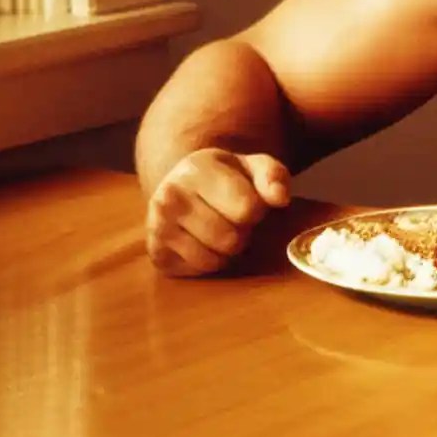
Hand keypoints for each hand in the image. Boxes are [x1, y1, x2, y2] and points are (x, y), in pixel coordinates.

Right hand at [146, 148, 290, 276]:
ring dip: (226, 250)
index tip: (246, 199)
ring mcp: (157, 226)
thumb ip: (273, 176)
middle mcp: (169, 196)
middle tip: (231, 217)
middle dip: (241, 231)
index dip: (256, 209)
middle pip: (231, 239)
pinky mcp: (156, 253)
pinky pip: (199, 270)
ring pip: (214, 259)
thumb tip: (280, 198)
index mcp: (196, 168)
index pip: (247, 209)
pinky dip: (208, 261)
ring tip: (218, 228)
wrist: (185, 186)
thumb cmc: (228, 178)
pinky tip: (203, 241)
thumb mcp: (255, 167)